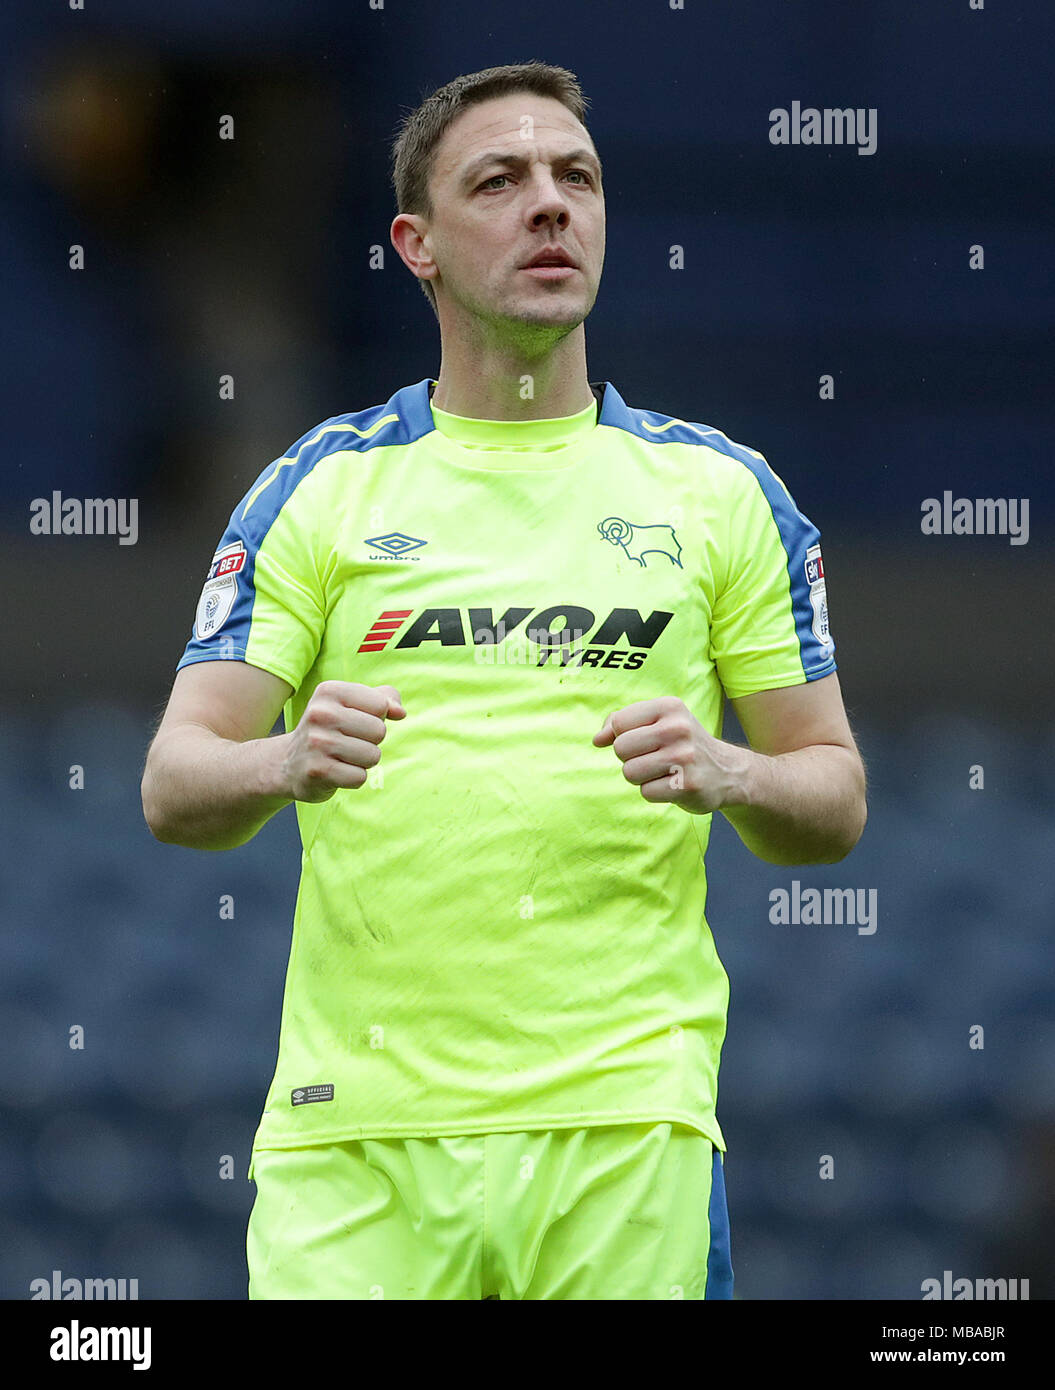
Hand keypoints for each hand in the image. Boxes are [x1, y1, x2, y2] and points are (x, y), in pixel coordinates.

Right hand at [282, 681, 405, 802]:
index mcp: (329, 691)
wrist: (289, 763)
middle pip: (378, 731)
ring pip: (372, 756)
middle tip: (347, 743)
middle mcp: (320, 714)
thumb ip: (384, 698)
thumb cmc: (330, 730)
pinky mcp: (317, 771)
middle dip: (370, 741)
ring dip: (363, 761)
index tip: (354, 722)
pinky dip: (353, 778)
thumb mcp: (353, 704)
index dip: (375, 718)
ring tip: (341, 757)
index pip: (380, 704)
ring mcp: (317, 743)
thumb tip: (400, 712)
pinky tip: (336, 771)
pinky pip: (359, 777)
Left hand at [593, 696, 751, 813]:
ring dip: (640, 777)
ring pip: (629, 772)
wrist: (727, 771)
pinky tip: (672, 784)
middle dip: (630, 758)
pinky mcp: (687, 785)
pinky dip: (654, 792)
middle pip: (621, 748)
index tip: (643, 739)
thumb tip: (597, 740)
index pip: (619, 723)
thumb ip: (621, 724)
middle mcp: (678, 729)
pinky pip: (646, 792)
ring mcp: (685, 758)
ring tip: (662, 771)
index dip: (623, 736)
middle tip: (654, 757)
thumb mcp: (658, 721)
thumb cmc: (681, 743)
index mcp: (669, 706)